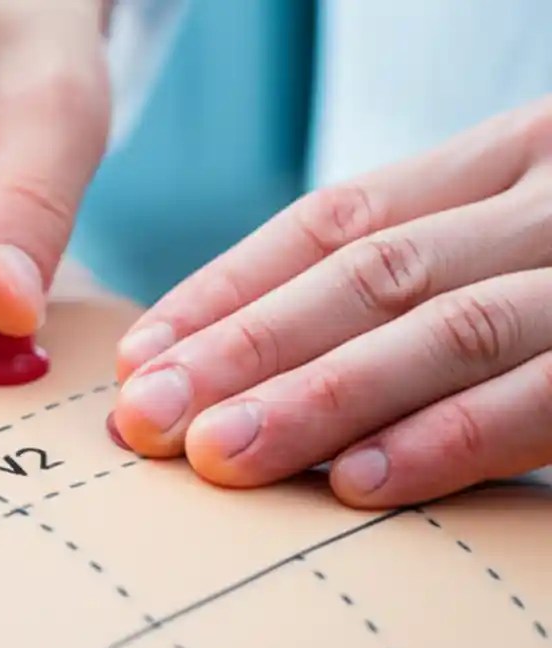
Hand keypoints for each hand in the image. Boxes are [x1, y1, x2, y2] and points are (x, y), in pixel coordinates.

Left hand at [112, 97, 551, 507]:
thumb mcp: (493, 247)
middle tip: (148, 417)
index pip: (331, 223)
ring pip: (444, 330)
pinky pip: (540, 398)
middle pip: (370, 274)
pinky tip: (356, 480)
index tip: (138, 359)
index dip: (225, 292)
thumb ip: (392, 289)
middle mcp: (542, 206)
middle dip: (246, 349)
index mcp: (497, 165)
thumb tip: (224, 374)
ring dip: (319, 399)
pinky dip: (446, 439)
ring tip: (221, 451)